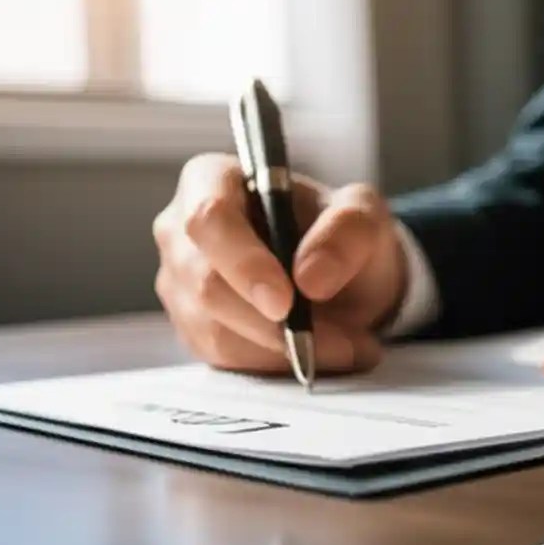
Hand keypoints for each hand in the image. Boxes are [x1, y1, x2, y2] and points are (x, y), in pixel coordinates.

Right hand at [153, 153, 406, 374]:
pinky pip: (224, 360)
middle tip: (343, 339)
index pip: (209, 218)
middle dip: (273, 322)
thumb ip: (347, 232)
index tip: (287, 302)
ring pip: (215, 330)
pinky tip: (318, 355)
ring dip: (284, 349)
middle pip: (206, 284)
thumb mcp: (363, 217)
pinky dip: (275, 365)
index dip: (244, 263)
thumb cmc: (339, 234)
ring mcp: (180, 284)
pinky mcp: (192, 329)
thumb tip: (311, 277)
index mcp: (212, 179)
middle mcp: (181, 231)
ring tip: (347, 348)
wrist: (337, 278)